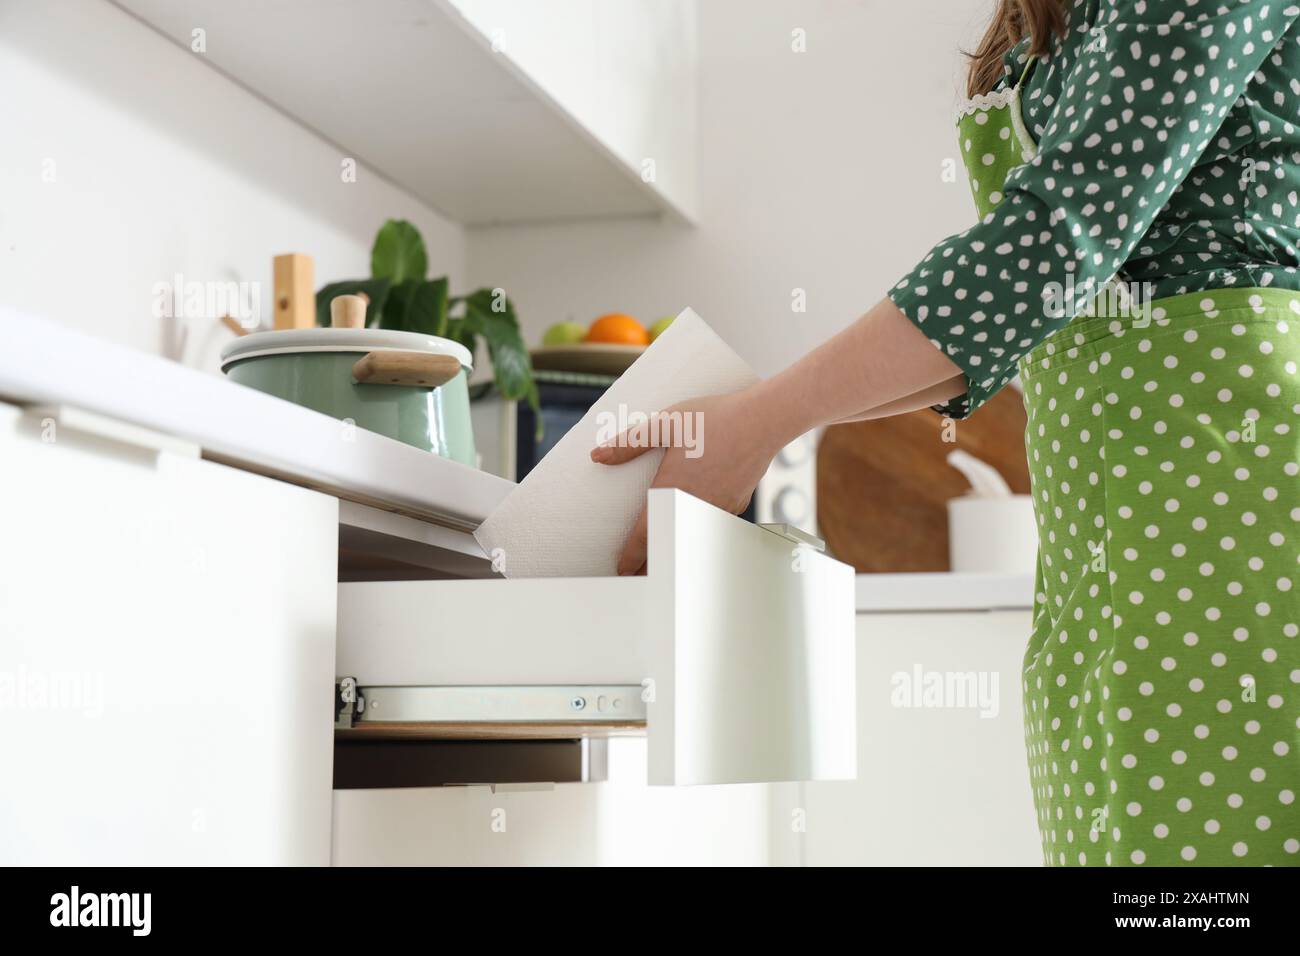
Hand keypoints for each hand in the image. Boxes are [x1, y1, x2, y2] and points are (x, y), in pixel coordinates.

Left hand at [589, 388, 784, 574]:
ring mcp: (717, 507)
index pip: (645, 535)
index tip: (621, 570)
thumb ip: (630, 442)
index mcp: (671, 488)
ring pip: (693, 535)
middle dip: (651, 563)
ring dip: (677, 548)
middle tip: (636, 577)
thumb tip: (597, 456)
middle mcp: (693, 504)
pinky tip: (698, 525)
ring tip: (664, 559)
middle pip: (669, 543)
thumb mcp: (666, 423)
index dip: (631, 557)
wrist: (763, 421)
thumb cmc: (714, 418)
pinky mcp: (736, 503)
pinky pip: (713, 521)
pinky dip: (702, 529)